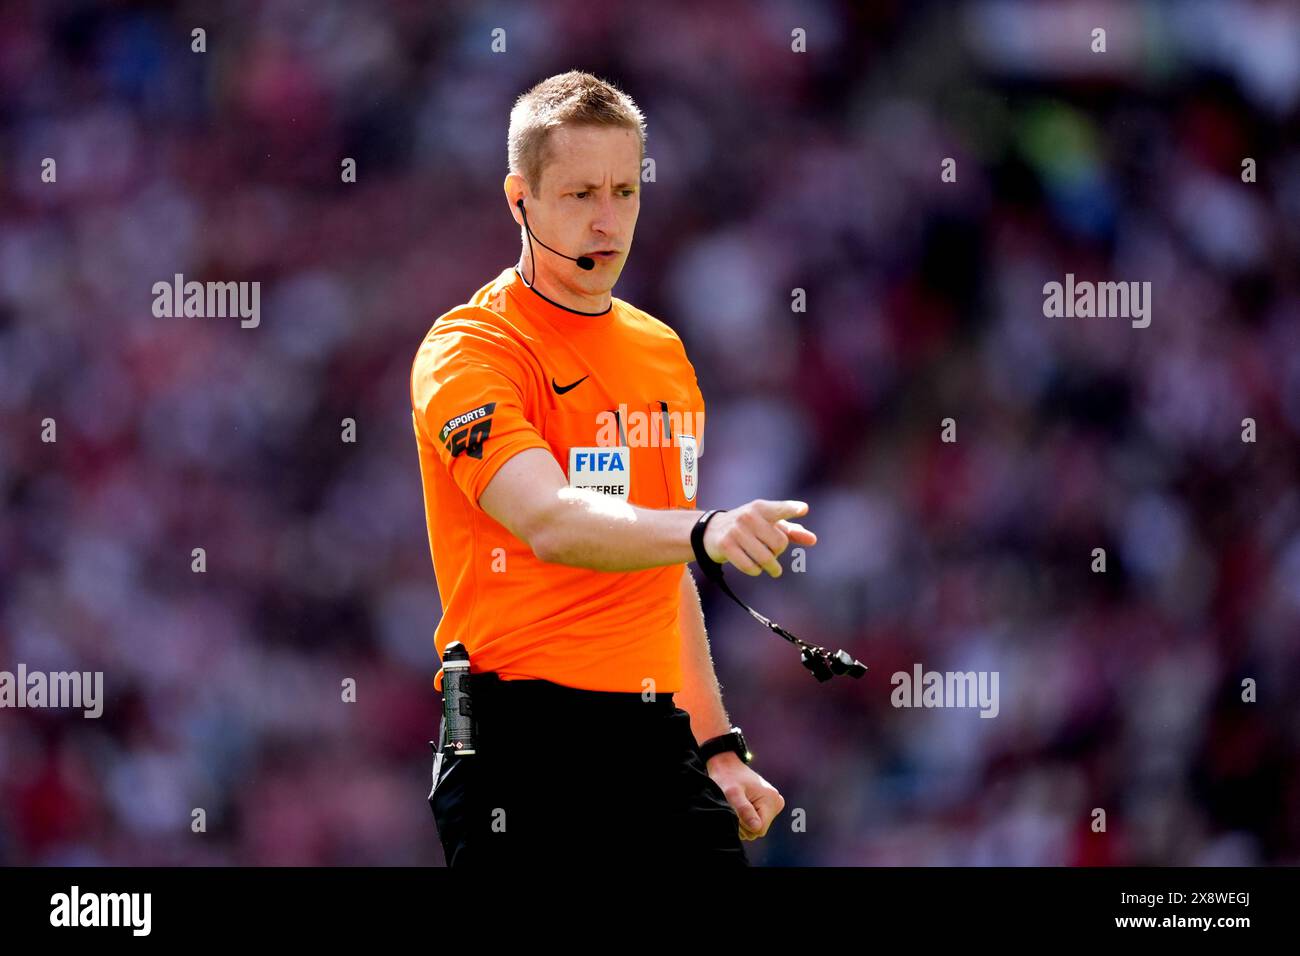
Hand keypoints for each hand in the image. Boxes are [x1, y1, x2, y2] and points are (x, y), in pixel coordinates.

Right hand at [702, 500, 816, 576]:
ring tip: (773, 568)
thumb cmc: (749, 527)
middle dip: (778, 552)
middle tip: (773, 552)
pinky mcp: (726, 545)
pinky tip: (756, 568)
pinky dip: (756, 571)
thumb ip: (792, 531)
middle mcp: (748, 516)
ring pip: (765, 558)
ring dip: (771, 566)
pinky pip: (750, 567)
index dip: (792, 509)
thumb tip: (813, 540)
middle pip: (779, 544)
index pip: (780, 510)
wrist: (712, 531)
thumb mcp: (769, 524)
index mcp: (761, 508)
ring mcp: (736, 530)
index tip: (803, 509)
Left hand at [705, 753, 784, 839]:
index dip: (744, 824)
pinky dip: (745, 818)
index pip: (759, 829)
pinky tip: (741, 806)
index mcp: (771, 800)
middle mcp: (776, 802)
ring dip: (743, 821)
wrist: (727, 767)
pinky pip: (756, 822)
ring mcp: (773, 804)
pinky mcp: (768, 806)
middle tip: (734, 806)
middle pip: (758, 830)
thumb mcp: (732, 794)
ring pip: (756, 827)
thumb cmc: (728, 779)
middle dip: (743, 823)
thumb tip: (757, 828)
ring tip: (736, 804)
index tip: (736, 809)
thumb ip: (744, 810)